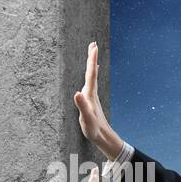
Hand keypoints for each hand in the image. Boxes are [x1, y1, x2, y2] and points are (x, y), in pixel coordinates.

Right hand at [74, 41, 122, 160]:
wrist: (103, 137)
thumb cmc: (94, 130)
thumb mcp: (86, 119)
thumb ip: (83, 107)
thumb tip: (77, 93)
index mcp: (90, 96)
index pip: (91, 74)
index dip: (91, 60)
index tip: (93, 46)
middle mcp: (92, 93)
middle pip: (92, 72)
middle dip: (92, 58)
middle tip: (93, 44)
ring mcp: (92, 97)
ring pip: (92, 76)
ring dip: (92, 64)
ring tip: (92, 54)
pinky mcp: (91, 101)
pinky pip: (91, 83)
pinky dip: (91, 75)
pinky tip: (91, 76)